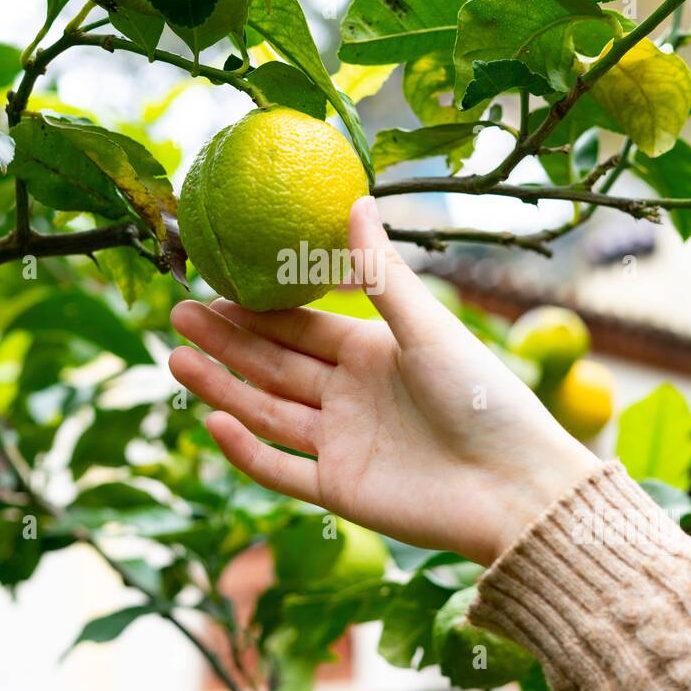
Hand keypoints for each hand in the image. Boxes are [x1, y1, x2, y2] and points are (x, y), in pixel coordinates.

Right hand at [167, 196, 599, 564]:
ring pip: (266, 411)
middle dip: (225, 340)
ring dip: (222, 386)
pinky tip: (212, 422)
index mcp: (371, 353)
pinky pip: (280, 468)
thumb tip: (355, 200)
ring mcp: (340, 444)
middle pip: (273, 365)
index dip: (255, 309)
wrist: (514, 488)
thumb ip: (381, 274)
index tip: (212, 286)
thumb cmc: (483, 398)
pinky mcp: (339, 490)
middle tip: (177, 314)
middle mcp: (349, 396)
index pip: (299, 327)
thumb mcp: (427, 328)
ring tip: (175, 358)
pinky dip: (246, 450)